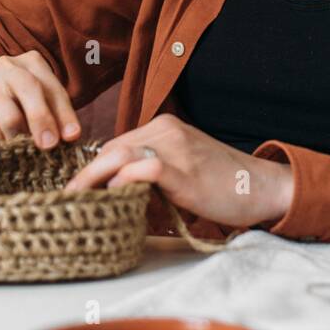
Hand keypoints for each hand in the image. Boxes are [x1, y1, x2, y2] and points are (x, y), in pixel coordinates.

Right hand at [0, 50, 80, 148]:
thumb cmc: (24, 107)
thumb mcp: (45, 105)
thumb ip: (59, 118)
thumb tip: (71, 137)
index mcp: (31, 63)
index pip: (52, 87)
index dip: (64, 113)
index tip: (72, 137)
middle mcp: (7, 68)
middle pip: (28, 88)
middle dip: (42, 119)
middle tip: (50, 145)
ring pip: (9, 116)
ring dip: (23, 139)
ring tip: (31, 152)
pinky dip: (3, 146)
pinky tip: (10, 153)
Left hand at [62, 114, 292, 228]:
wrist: (262, 186)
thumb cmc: (222, 185)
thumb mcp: (182, 174)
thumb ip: (151, 178)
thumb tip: (117, 199)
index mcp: (164, 128)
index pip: (117, 145)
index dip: (94, 169)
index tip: (77, 190)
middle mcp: (166, 130)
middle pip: (112, 148)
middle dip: (86, 175)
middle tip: (67, 199)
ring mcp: (175, 147)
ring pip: (120, 155)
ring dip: (94, 179)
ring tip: (78, 201)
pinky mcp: (183, 168)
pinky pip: (142, 170)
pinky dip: (123, 183)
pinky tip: (113, 198)